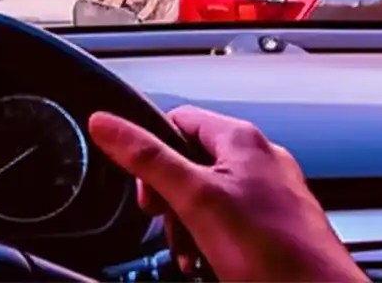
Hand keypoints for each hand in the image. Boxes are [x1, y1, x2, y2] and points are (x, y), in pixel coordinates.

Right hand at [89, 106, 365, 282]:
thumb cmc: (275, 254)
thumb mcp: (195, 200)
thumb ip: (148, 159)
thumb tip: (106, 123)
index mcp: (241, 140)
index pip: (176, 120)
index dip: (151, 151)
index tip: (146, 187)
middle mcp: (259, 160)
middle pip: (189, 162)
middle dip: (170, 198)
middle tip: (169, 223)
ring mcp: (270, 193)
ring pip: (207, 197)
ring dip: (188, 225)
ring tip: (192, 251)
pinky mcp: (276, 225)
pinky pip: (230, 222)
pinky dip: (212, 240)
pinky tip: (210, 262)